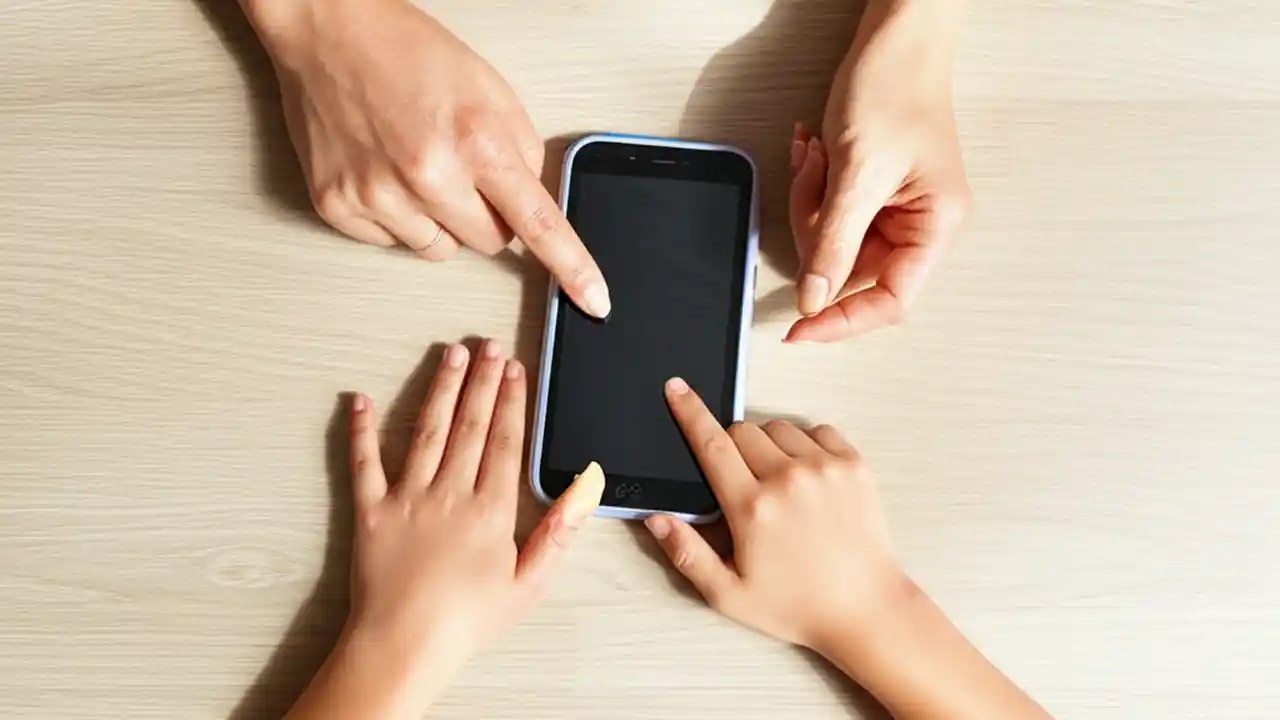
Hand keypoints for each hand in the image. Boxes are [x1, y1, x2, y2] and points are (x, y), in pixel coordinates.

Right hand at [244, 0, 610, 317]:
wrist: (329, 30)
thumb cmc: (407, 51)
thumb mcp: (490, 89)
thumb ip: (522, 150)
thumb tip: (533, 203)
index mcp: (476, 141)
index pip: (538, 223)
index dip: (572, 267)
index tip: (594, 300)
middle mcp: (428, 175)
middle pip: (489, 243)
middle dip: (487, 216)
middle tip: (463, 171)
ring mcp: (379, 195)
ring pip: (440, 250)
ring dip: (440, 220)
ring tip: (417, 166)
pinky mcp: (339, 206)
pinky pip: (391, 243)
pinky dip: (396, 217)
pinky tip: (384, 171)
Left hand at [288, 341, 604, 718]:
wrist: (406, 644)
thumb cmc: (468, 620)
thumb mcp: (530, 582)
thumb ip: (559, 531)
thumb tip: (585, 487)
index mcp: (491, 509)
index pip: (505, 441)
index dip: (511, 400)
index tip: (515, 370)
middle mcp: (450, 493)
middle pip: (469, 425)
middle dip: (481, 381)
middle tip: (487, 345)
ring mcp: (408, 497)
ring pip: (426, 431)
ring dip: (439, 389)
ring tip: (450, 354)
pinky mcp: (371, 510)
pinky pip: (364, 462)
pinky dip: (362, 430)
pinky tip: (362, 400)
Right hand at [645, 379, 1050, 719]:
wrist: (865, 609)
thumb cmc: (797, 605)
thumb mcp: (729, 594)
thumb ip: (687, 554)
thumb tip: (656, 518)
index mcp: (751, 508)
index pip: (710, 443)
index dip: (689, 412)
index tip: (677, 388)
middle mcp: (787, 479)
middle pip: (742, 430)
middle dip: (732, 447)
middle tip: (743, 483)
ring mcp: (824, 468)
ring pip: (778, 427)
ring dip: (769, 445)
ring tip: (778, 483)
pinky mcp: (854, 465)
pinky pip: (818, 430)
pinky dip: (806, 444)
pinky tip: (807, 476)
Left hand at [787, 0, 969, 341]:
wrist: (894, 38)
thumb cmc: (895, 88)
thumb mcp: (857, 171)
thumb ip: (834, 242)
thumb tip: (814, 300)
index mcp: (936, 226)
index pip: (890, 300)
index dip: (842, 321)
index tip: (798, 332)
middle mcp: (921, 225)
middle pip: (852, 271)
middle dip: (816, 232)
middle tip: (810, 185)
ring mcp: (895, 212)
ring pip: (832, 243)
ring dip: (811, 202)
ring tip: (816, 155)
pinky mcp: (871, 195)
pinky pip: (829, 215)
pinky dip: (813, 188)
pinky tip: (815, 151)